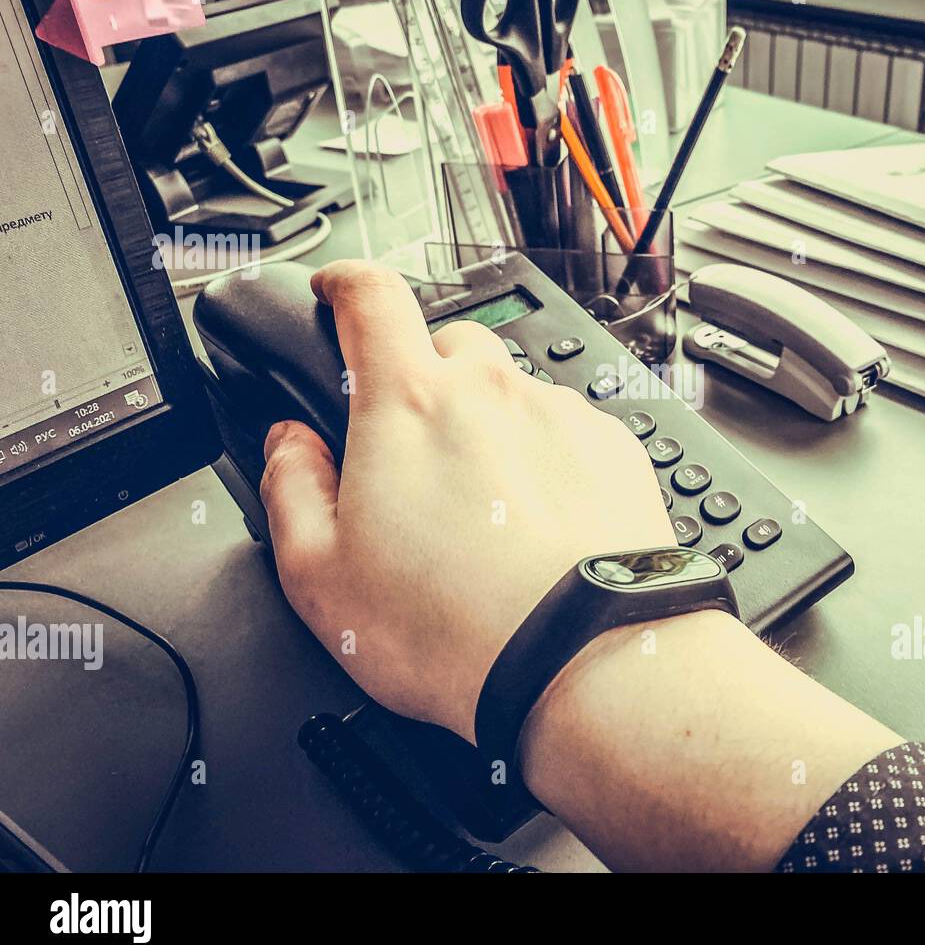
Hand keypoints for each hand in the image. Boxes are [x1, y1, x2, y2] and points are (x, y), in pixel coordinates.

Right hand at [258, 260, 673, 741]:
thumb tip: (290, 446)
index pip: (371, 295)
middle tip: (413, 456)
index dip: (345, 281)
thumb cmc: (457, 630)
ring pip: (512, 394)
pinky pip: (566, 432)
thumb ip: (291, 489)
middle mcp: (493, 392)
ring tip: (481, 515)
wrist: (584, 663)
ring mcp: (561, 416)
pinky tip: (535, 527)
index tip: (338, 290)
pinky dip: (545, 462)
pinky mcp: (614, 450)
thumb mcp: (321, 576)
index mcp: (410, 403)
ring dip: (489, 429)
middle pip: (449, 347)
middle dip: (422, 381)